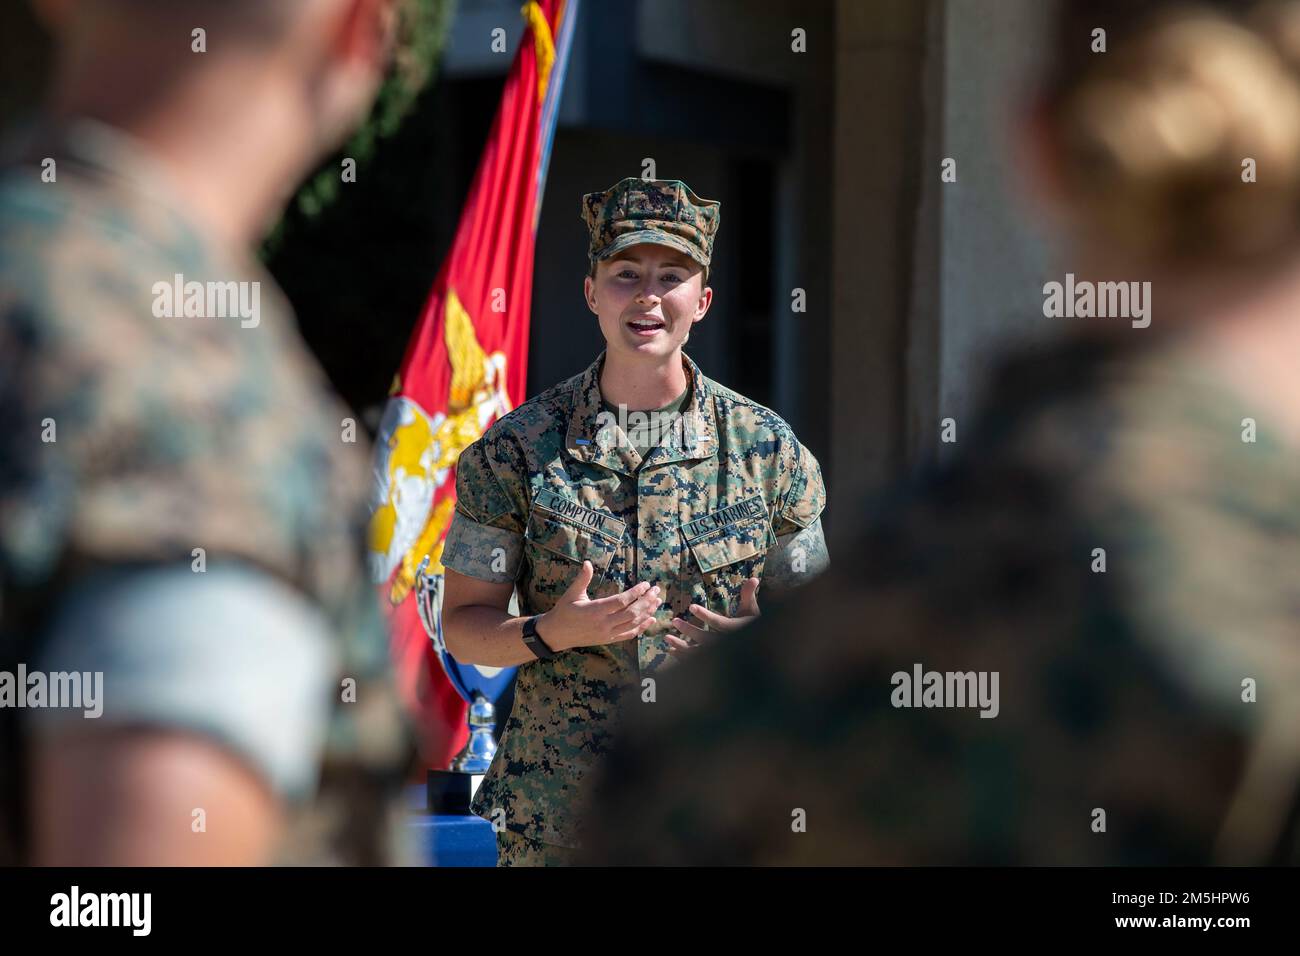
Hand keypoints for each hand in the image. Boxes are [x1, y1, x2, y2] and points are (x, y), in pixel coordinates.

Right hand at [535, 561, 660, 651]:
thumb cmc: (564, 611)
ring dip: (647, 613)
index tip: (646, 584)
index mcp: (595, 610)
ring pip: (633, 624)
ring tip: (657, 602)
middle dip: (647, 601)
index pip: (621, 601)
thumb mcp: (571, 593)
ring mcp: (607, 633)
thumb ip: (582, 579)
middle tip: (657, 591)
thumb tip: (587, 562)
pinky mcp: (608, 639)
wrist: (556, 634)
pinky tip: (651, 619)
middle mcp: (604, 623)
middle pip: (632, 613)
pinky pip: (628, 634)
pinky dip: (641, 628)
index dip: (636, 593)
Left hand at [667, 577, 759, 653]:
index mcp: (734, 630)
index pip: (717, 622)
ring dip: (680, 646)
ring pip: (697, 652)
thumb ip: (749, 595)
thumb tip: (754, 578)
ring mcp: (718, 655)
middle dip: (688, 630)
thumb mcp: (752, 610)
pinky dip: (682, 657)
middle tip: (674, 620)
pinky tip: (671, 650)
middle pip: (704, 638)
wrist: (759, 650)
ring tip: (666, 638)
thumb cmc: (754, 626)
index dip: (705, 615)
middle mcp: (725, 644)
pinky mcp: (712, 662)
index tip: (692, 606)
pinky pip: (695, 661)